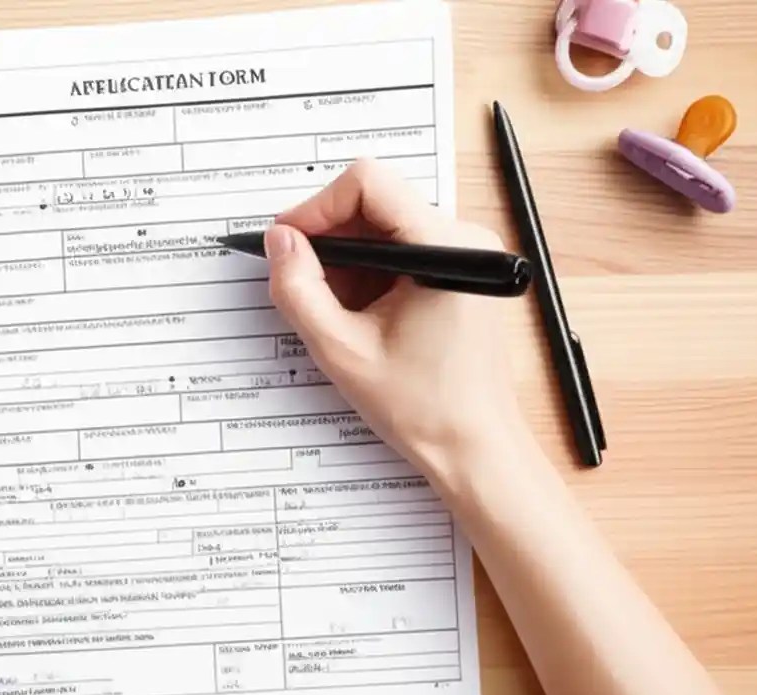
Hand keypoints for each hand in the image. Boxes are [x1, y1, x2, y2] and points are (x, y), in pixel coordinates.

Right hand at [265, 159, 523, 494]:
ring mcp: (465, 253)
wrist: (476, 449)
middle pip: (375, 201)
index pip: (367, 183)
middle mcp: (464, 238)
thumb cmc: (425, 409)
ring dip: (346, 261)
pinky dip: (368, 275)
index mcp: (444, 247)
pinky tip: (359, 317)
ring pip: (383, 226)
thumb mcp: (342, 350)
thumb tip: (279, 241)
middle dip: (329, 239)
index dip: (316, 207)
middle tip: (302, 285)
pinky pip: (400, 250)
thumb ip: (300, 289)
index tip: (287, 243)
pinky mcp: (459, 271)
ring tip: (336, 313)